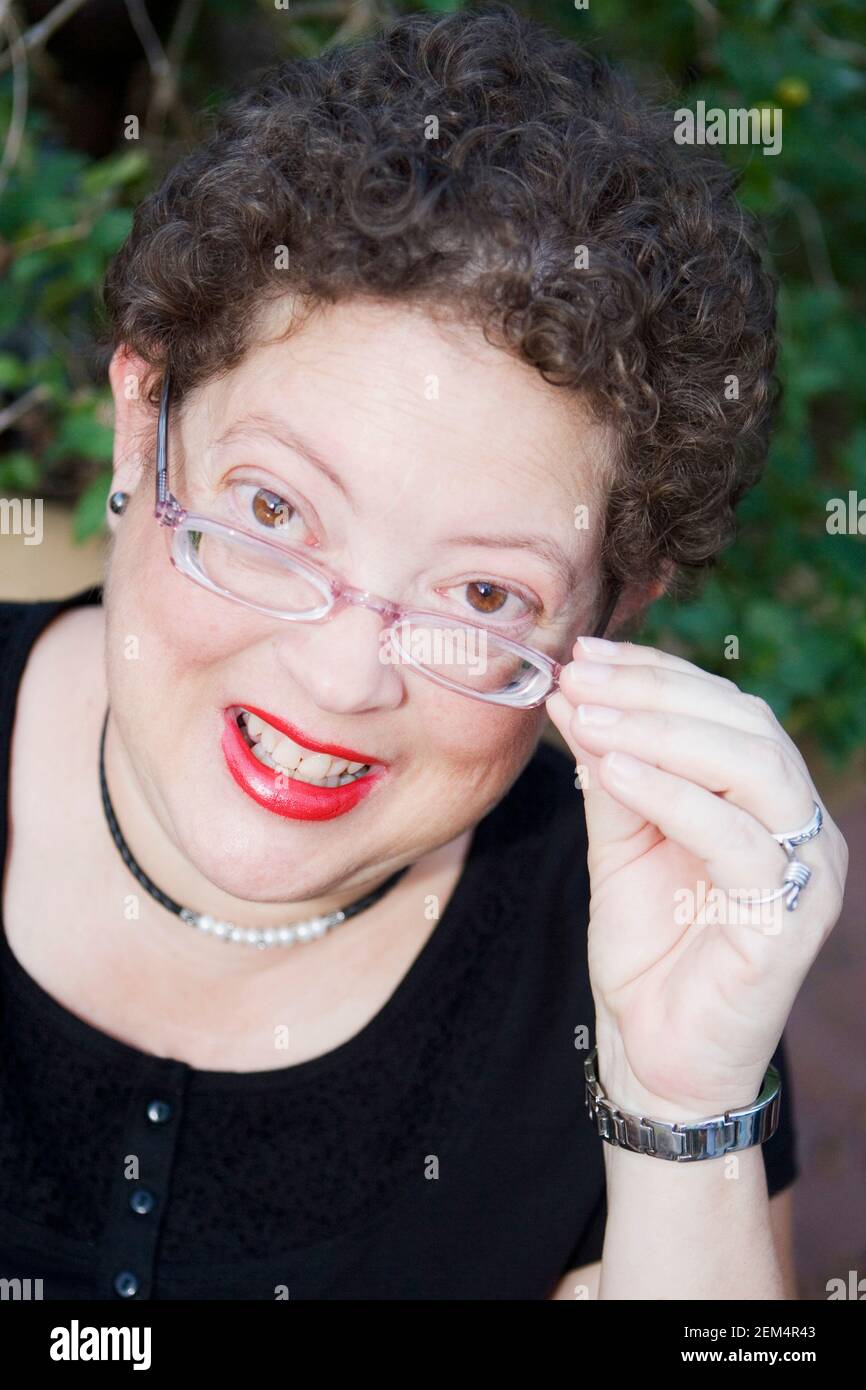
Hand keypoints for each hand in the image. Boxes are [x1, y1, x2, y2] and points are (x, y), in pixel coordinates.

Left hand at [546, 636, 847, 1122]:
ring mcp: (805, 871)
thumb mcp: (619, 845)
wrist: (656, 1057)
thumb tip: (574, 696)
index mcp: (767, 801)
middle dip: (654, 690)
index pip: (725, 710)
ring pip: (753, 768)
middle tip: (579, 674)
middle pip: (744, 725)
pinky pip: (736, 839)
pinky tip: (610, 766)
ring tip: (587, 712)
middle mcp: (800, 826)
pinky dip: (672, 794)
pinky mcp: (789, 919)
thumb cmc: (647, 950)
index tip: (585, 653)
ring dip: (661, 729)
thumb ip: (610, 776)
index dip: (656, 673)